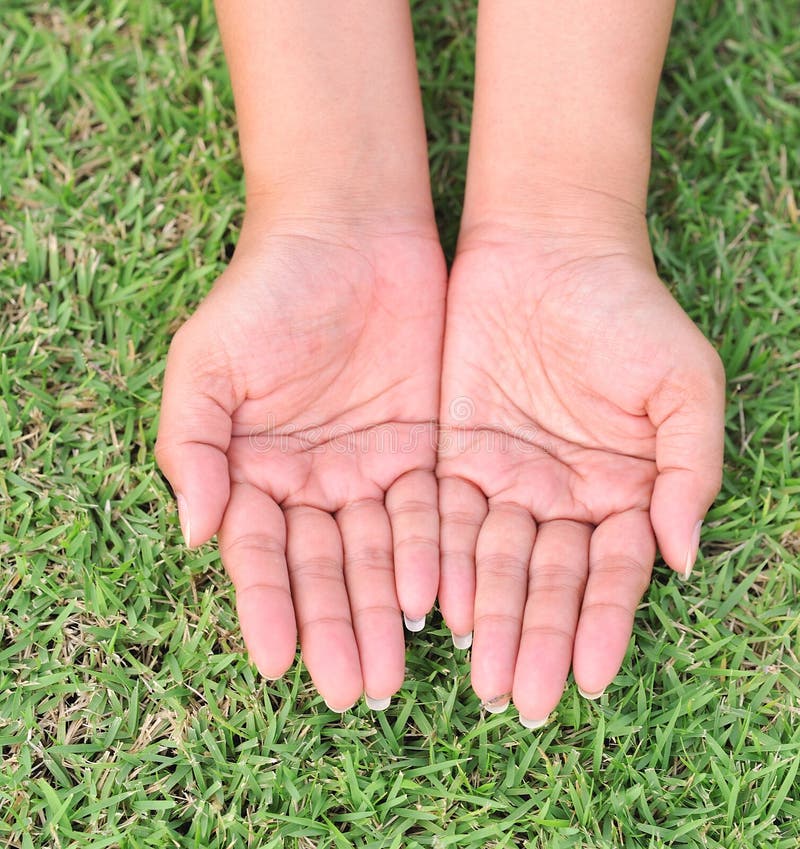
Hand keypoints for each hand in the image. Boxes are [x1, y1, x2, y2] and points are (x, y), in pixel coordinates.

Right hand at [156, 209, 445, 710]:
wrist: (350, 232)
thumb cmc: (268, 292)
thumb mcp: (209, 362)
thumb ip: (193, 447)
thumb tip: (197, 536)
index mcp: (255, 470)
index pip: (260, 553)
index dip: (268, 606)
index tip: (279, 662)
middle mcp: (312, 482)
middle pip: (324, 568)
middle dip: (335, 628)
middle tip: (352, 692)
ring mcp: (370, 470)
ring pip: (378, 555)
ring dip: (384, 613)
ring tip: (394, 673)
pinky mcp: (425, 450)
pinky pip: (429, 514)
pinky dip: (430, 558)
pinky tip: (437, 604)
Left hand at [437, 217, 723, 724]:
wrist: (548, 248)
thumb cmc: (626, 310)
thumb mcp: (682, 383)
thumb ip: (688, 469)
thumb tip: (681, 556)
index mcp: (620, 489)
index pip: (611, 572)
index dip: (602, 624)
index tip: (589, 680)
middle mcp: (560, 496)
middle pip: (546, 580)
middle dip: (535, 638)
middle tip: (519, 702)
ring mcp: (505, 478)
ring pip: (492, 560)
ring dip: (487, 617)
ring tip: (478, 675)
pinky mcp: (452, 453)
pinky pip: (444, 516)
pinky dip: (441, 560)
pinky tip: (435, 606)